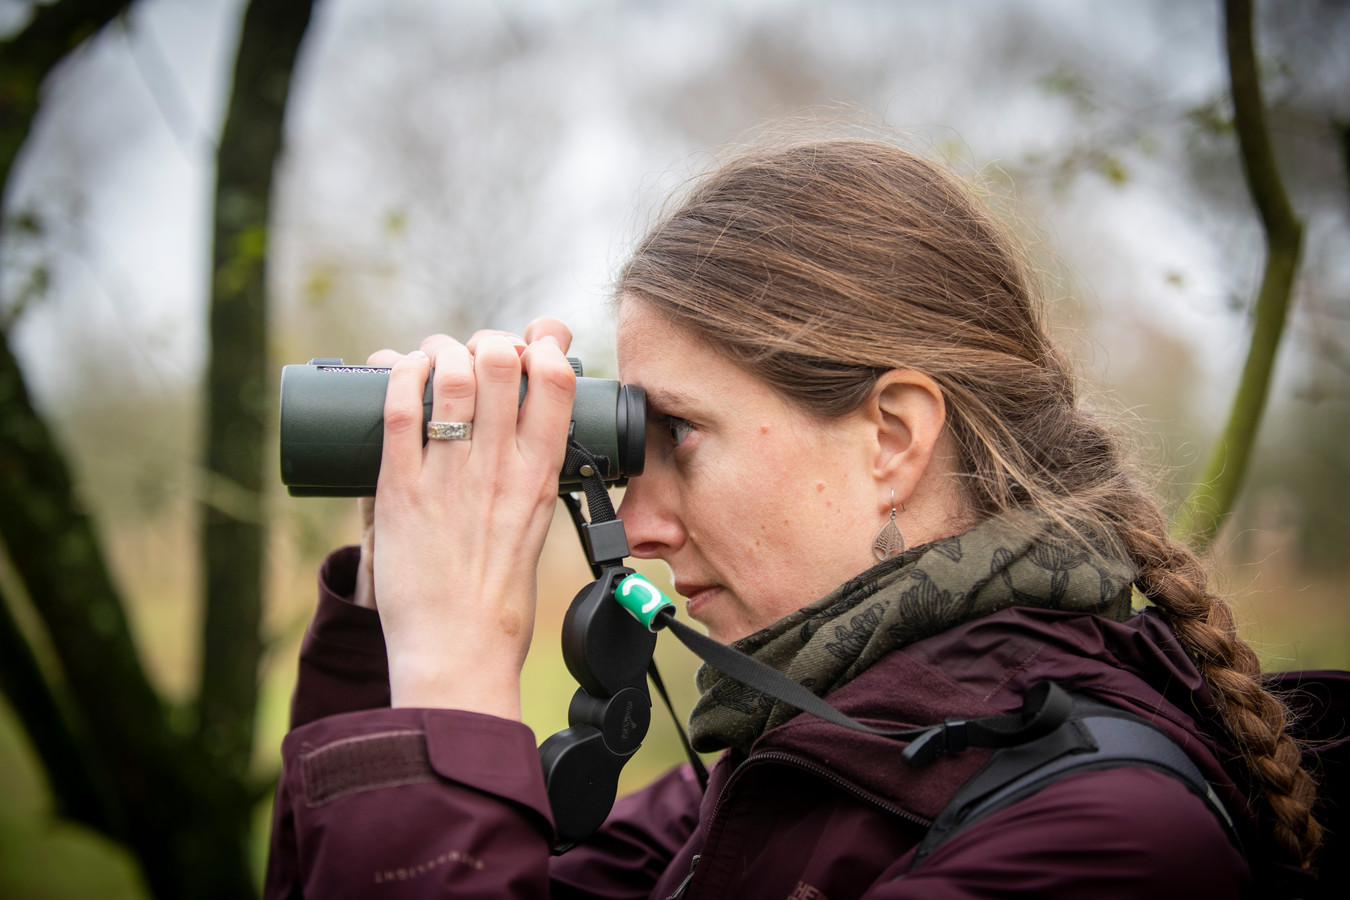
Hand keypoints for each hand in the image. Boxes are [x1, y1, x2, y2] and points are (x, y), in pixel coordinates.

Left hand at [358, 319, 574, 718]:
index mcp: (539, 477)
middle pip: (501, 361)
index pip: (558, 381)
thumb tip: (520, 435)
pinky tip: (397, 369)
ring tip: (433, 362)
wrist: (459, 653)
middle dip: (486, 341)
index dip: (544, 344)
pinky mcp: (400, 491)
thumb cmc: (497, 599)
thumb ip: (526, 478)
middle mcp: (498, 469)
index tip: (532, 346)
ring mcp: (449, 477)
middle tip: (473, 355)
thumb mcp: (534, 526)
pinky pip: (399, 410)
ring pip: (450, 375)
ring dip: (440, 351)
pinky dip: (396, 373)